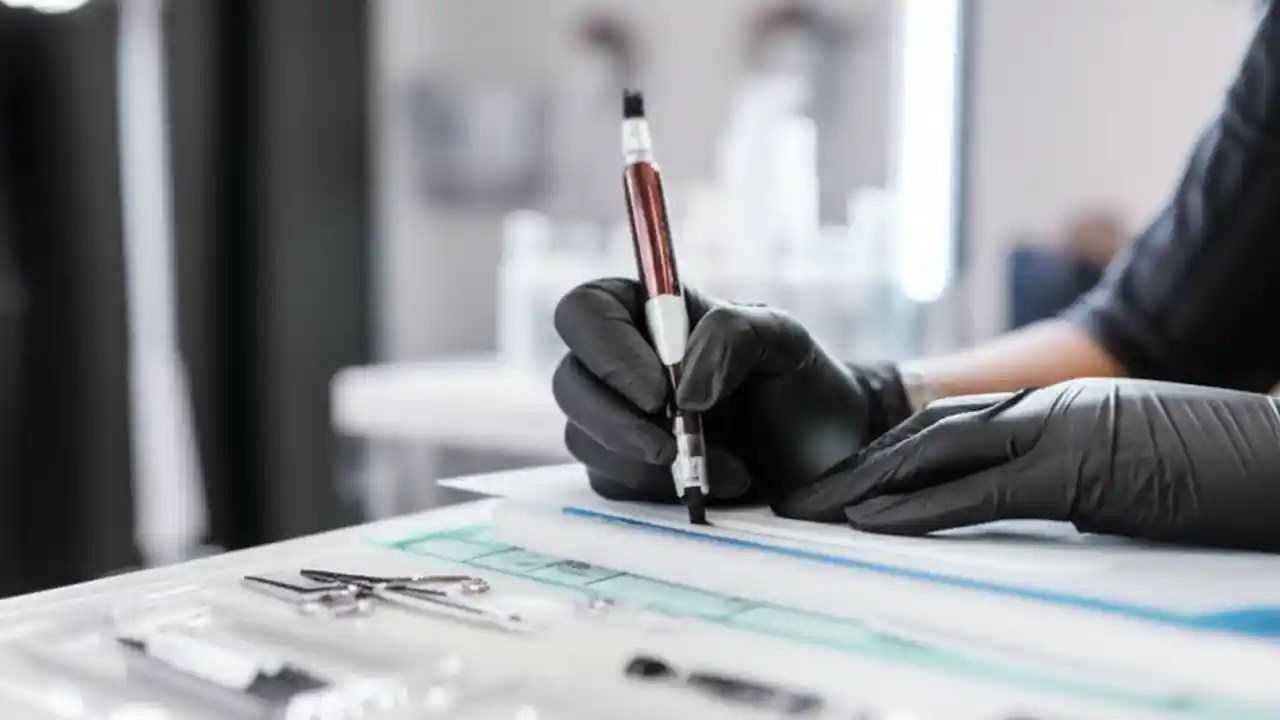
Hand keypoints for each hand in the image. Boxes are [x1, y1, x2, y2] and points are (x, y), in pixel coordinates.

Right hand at [552, 278, 911, 503]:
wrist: (824, 453)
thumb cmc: (800, 382)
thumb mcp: (784, 339)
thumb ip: (734, 335)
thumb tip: (684, 387)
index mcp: (649, 312)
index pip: (586, 312)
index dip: (605, 351)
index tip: (656, 392)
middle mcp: (622, 362)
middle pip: (569, 382)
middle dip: (614, 421)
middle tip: (672, 447)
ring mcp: (618, 419)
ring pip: (583, 438)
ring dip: (646, 462)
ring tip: (726, 468)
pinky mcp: (625, 471)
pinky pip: (610, 482)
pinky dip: (657, 490)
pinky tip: (710, 486)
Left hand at [774, 378, 1279, 550]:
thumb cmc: (1224, 466)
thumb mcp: (1130, 469)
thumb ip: (1070, 476)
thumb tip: (1036, 503)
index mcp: (1053, 412)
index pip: (950, 431)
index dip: (888, 457)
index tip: (841, 486)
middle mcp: (1044, 412)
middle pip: (925, 435)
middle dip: (856, 469)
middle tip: (799, 500)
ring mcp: (1058, 433)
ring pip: (935, 454)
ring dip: (864, 486)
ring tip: (811, 512)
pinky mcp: (1075, 471)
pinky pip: (978, 491)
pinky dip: (915, 508)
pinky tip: (868, 523)